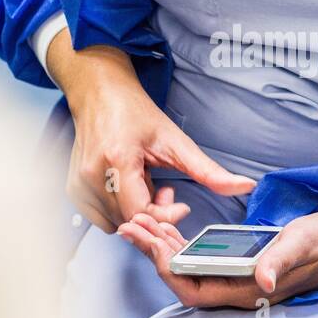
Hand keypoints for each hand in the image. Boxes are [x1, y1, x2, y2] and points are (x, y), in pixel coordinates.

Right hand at [46, 33, 255, 232]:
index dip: (165, 215)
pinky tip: (128, 188)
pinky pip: (102, 218)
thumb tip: (244, 186)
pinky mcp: (72, 190)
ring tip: (145, 186)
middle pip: (131, 219)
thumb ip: (209, 170)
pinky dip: (119, 210)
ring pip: (116, 224)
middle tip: (165, 189)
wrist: (99, 93)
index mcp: (117, 160)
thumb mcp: (176, 140)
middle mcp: (92, 175)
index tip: (179, 202)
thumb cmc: (134, 112)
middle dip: (154, 212)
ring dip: (136, 212)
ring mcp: (78, 184)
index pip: (141, 213)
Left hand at [118, 210, 317, 308]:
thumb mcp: (303, 243)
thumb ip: (281, 260)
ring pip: (188, 270)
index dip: (168, 269)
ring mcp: (238, 280)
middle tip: (130, 226)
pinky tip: (168, 227)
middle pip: (183, 280)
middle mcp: (238, 290)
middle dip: (154, 255)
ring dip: (162, 249)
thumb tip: (263, 279)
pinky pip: (200, 261)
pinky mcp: (239, 266)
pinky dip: (180, 244)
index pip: (194, 289)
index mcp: (248, 290)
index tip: (151, 241)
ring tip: (140, 224)